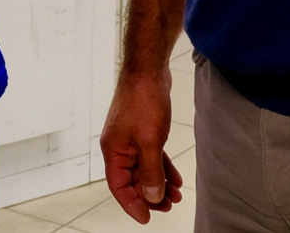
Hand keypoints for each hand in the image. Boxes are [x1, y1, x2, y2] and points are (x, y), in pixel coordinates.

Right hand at [100, 71, 183, 223]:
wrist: (148, 71)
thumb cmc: (143, 100)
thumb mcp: (149, 141)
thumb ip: (151, 171)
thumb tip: (152, 196)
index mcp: (113, 150)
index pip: (118, 186)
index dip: (132, 204)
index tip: (146, 218)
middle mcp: (118, 146)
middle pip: (131, 180)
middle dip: (149, 196)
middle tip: (168, 207)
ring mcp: (130, 139)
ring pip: (143, 169)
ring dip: (159, 184)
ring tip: (176, 196)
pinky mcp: (142, 131)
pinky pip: (151, 157)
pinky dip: (163, 168)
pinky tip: (175, 179)